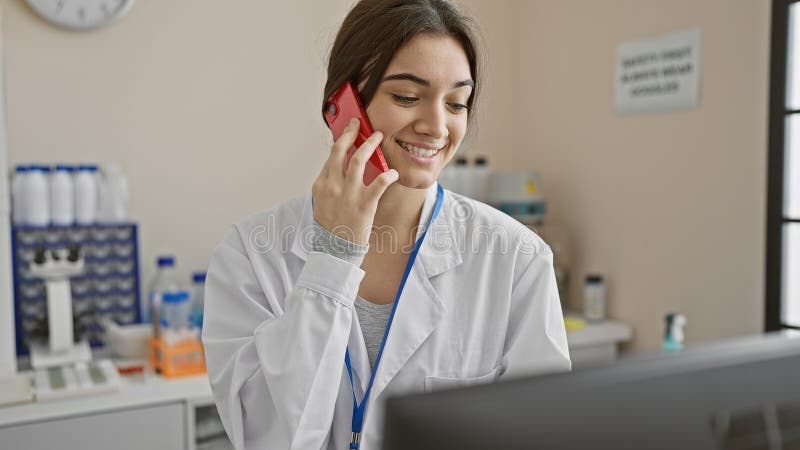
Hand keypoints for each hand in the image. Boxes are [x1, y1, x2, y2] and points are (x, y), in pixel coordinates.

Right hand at [312, 118, 398, 245]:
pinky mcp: (364, 204)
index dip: (341, 141)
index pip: (331, 157)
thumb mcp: (322, 203)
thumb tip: (339, 169)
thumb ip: (329, 185)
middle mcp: (332, 186)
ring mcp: (348, 194)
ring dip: (369, 145)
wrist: (334, 250)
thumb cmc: (330, 227)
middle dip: (350, 133)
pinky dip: (387, 175)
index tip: (348, 133)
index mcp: (321, 185)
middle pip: (340, 151)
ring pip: (358, 160)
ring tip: (378, 137)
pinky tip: (393, 172)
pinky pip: (378, 184)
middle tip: (358, 124)